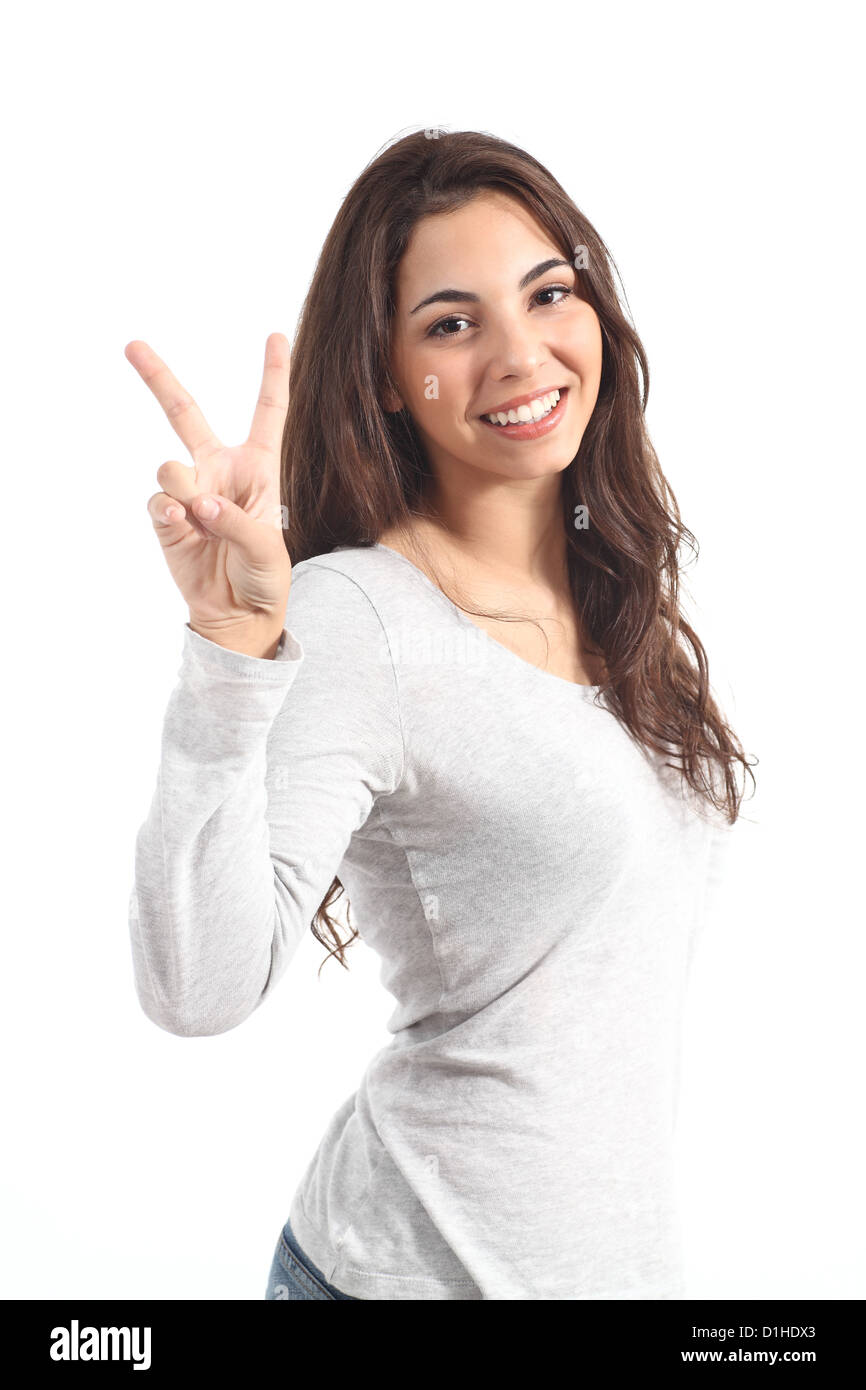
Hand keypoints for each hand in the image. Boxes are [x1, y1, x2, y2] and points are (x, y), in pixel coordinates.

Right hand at [126, 333, 292, 642]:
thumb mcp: (268, 548)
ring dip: (184, 490)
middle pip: (184, 414)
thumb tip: (197, 502)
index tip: (277, 335)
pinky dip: (169, 515)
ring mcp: (189, 492)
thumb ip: (236, 521)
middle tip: (132, 346)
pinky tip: (184, 529)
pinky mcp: (165, 517)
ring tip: (202, 520)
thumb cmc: (264, 577)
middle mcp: (219, 471)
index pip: (268, 412)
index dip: (273, 374)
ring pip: (170, 467)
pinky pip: (157, 501)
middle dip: (157, 378)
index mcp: (259, 467)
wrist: (239, 615)